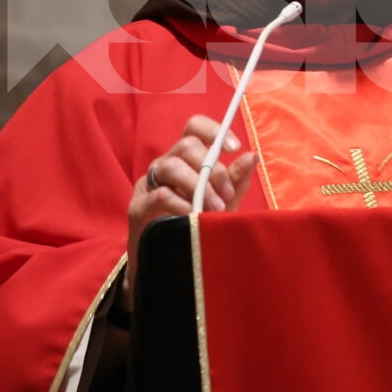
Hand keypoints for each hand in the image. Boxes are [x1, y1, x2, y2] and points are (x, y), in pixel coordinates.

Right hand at [123, 115, 257, 307]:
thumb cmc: (198, 224)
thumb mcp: (223, 202)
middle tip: (226, 193)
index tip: (235, 147)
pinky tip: (192, 214)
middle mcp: (166, 164)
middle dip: (211, 168)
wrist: (172, 263)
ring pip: (171, 166)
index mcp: (187, 158)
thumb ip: (236, 181)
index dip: (214, 130)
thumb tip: (253, 156)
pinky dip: (179, 202)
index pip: (194, 127)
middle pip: (185, 145)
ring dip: (197, 185)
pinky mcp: (138, 207)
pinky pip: (158, 195)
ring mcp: (149, 184)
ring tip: (214, 208)